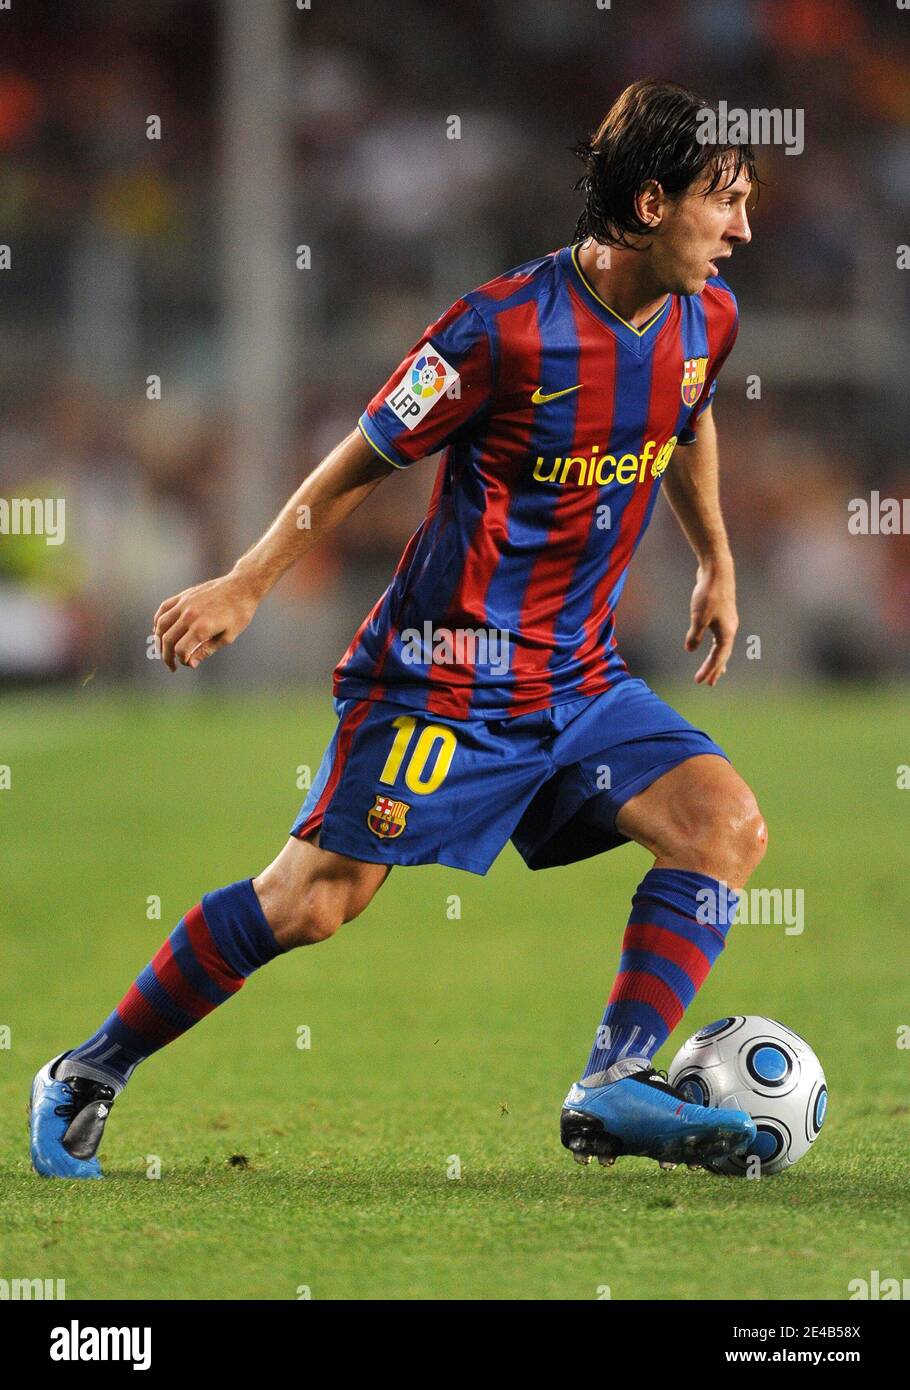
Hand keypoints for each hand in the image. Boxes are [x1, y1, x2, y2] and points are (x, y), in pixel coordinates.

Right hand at [153, 573, 258, 671]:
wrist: (242, 586)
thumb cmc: (239, 613)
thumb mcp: (228, 637)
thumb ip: (206, 650)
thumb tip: (190, 663)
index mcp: (202, 627)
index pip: (181, 650)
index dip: (182, 660)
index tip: (188, 663)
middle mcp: (190, 615)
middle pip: (168, 639)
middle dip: (166, 656)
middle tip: (171, 666)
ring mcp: (185, 603)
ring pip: (162, 624)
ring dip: (158, 640)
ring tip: (163, 650)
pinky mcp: (184, 595)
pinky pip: (164, 608)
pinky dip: (158, 621)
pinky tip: (160, 630)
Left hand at [684, 561, 737, 685]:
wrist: (717, 571)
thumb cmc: (708, 594)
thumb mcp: (698, 617)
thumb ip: (695, 636)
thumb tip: (690, 649)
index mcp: (726, 633)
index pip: (718, 658)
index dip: (709, 670)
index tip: (699, 681)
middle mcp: (730, 629)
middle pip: (723, 655)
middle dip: (716, 669)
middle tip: (710, 684)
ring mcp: (727, 621)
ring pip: (723, 645)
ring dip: (718, 659)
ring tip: (717, 671)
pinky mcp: (722, 614)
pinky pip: (720, 636)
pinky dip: (717, 645)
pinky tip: (711, 644)